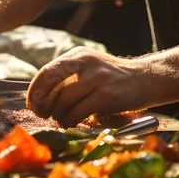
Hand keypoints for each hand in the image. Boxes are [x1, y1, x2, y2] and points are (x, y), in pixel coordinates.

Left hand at [26, 47, 148, 126]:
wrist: (144, 79)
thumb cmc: (112, 78)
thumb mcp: (89, 68)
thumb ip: (68, 76)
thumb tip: (40, 95)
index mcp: (78, 55)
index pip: (47, 71)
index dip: (35, 90)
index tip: (33, 104)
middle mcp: (86, 63)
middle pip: (50, 82)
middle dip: (41, 102)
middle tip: (42, 113)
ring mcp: (97, 78)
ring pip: (63, 100)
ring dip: (57, 114)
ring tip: (60, 119)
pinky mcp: (106, 96)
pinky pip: (78, 112)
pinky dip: (69, 120)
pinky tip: (70, 122)